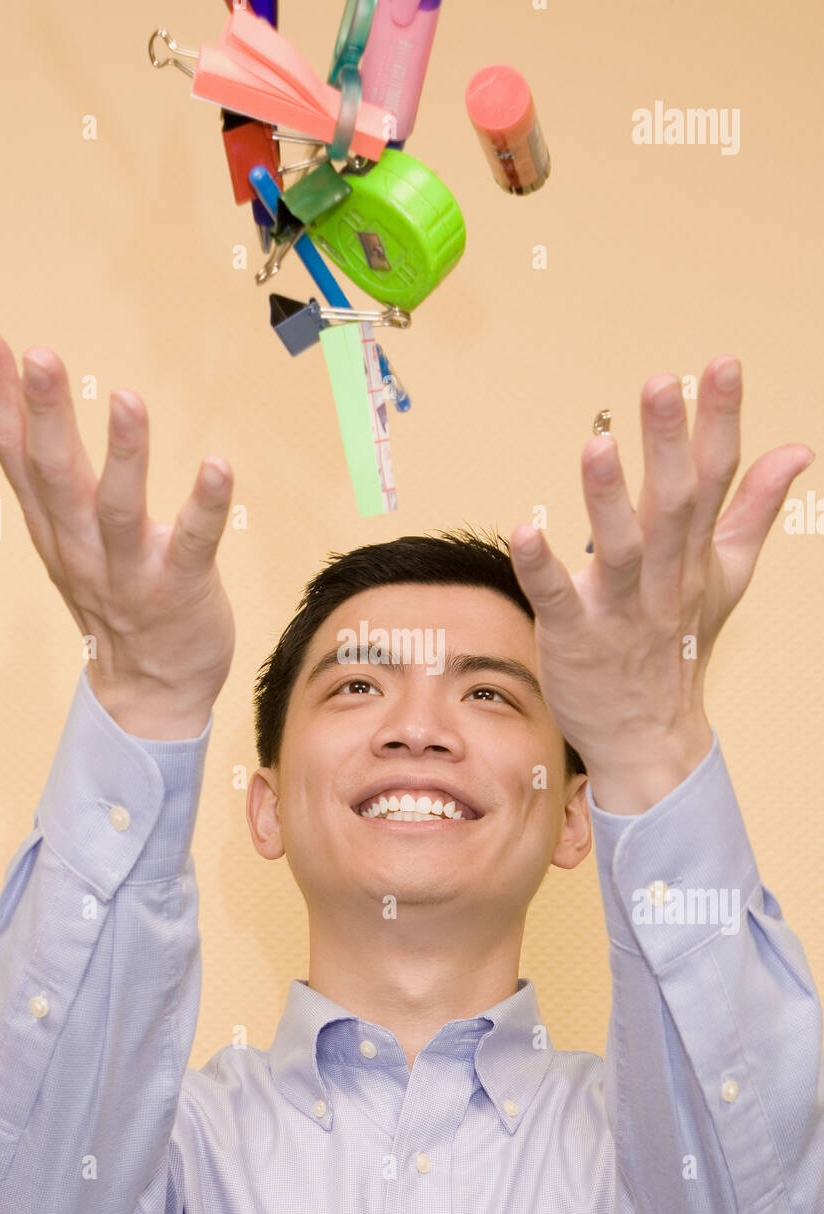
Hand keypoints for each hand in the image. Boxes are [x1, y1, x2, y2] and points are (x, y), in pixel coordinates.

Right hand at [0, 328, 235, 738]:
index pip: (16, 457)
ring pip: (117, 510)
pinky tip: (216, 466)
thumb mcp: (69, 544)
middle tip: (39, 355)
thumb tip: (28, 410)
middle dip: (46, 415)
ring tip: (127, 400)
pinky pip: (192, 545)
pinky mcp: (181, 590)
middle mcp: (82, 549)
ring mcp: (131, 573)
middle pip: (56, 477)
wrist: (152, 694)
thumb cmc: (118, 605)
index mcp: (54, 530)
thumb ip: (54, 486)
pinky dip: (204, 507)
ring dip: (123, 455)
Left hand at [509, 357, 814, 812]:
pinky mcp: (575, 638)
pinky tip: (525, 528)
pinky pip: (557, 600)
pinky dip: (542, 567)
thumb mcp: (725, 577)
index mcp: (697, 556)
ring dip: (607, 499)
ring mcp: (620, 611)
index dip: (720, 422)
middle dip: (668, 444)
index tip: (722, 365)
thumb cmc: (677, 646)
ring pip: (621, 550)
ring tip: (597, 445)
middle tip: (661, 383)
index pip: (716, 481)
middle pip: (672, 507)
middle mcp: (664, 579)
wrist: (649, 739)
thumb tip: (796, 450)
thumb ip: (752, 510)